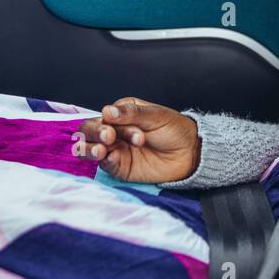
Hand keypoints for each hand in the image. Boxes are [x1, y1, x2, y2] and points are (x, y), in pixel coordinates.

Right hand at [74, 97, 199, 183]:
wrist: (189, 152)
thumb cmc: (174, 129)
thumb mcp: (156, 115)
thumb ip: (131, 113)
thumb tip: (107, 111)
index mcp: (122, 113)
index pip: (102, 116)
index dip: (107, 121)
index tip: (119, 125)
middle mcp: (115, 130)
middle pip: (89, 130)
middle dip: (94, 133)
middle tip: (109, 136)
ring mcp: (116, 149)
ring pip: (89, 147)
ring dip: (89, 148)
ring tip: (101, 151)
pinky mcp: (120, 167)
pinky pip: (104, 164)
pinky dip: (104, 160)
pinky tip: (112, 158)